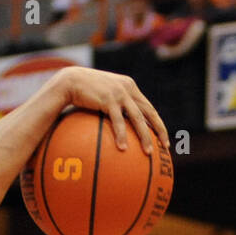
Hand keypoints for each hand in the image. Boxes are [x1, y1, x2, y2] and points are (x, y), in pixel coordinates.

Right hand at [52, 66, 168, 153]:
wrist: (70, 81)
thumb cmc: (83, 92)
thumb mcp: (102, 96)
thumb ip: (112, 107)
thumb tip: (117, 127)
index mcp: (129, 87)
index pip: (148, 107)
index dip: (157, 123)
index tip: (163, 138)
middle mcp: (128, 89)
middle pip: (149, 112)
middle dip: (159, 130)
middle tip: (165, 146)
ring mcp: (119, 94)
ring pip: (138, 118)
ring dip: (144, 137)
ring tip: (148, 153)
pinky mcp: (108, 100)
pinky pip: (118, 121)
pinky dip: (121, 135)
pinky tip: (123, 148)